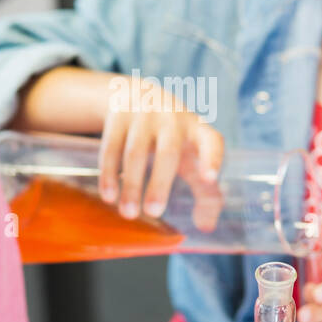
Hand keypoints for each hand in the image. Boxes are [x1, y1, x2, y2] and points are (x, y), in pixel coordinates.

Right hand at [98, 87, 224, 230]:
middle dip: (160, 183)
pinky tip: (109, 196)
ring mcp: (144, 114)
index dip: (212, 159)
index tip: (209, 179)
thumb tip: (206, 228)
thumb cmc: (175, 138)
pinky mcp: (118, 115)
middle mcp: (173, 119)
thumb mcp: (193, 157)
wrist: (139, 94)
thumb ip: (205, 192)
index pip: (211, 141)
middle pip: (168, 151)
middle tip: (154, 212)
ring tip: (128, 213)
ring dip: (131, 184)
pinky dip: (109, 173)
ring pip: (136, 152)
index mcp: (197, 130)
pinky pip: (111, 146)